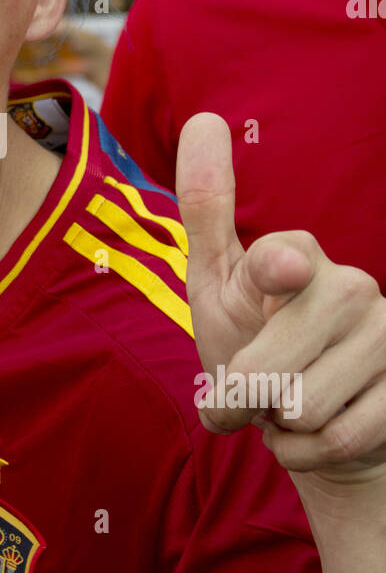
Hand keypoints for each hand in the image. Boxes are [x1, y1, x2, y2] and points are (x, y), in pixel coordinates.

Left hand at [176, 113, 385, 482]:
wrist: (309, 424)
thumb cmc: (254, 346)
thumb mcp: (216, 285)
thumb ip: (208, 211)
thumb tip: (204, 118)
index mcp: (297, 255)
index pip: (278, 261)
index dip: (273, 273)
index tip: (282, 269)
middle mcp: (350, 286)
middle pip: (269, 368)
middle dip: (244, 395)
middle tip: (255, 387)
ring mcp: (385, 336)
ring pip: (304, 407)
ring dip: (277, 426)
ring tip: (287, 406)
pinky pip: (336, 439)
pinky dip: (304, 453)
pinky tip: (311, 434)